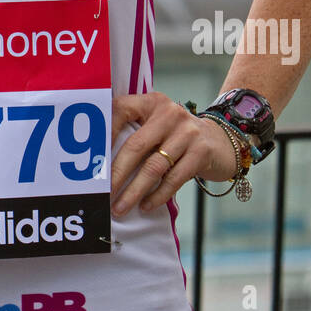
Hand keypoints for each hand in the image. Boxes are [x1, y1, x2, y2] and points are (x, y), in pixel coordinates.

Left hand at [110, 92, 238, 216]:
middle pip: (135, 145)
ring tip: (120, 207)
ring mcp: (187, 131)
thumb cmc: (175, 137)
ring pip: (154, 166)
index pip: (120, 109)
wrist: (220, 141)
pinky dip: (157, 196)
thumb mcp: (156, 125)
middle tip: (102, 194)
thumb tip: (98, 164)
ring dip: (134, 191)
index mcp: (151, 102)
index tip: (90, 157)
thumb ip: (134, 133)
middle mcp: (169, 113)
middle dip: (116, 173)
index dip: (103, 132)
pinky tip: (145, 206)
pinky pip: (174, 179)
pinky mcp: (201, 151)